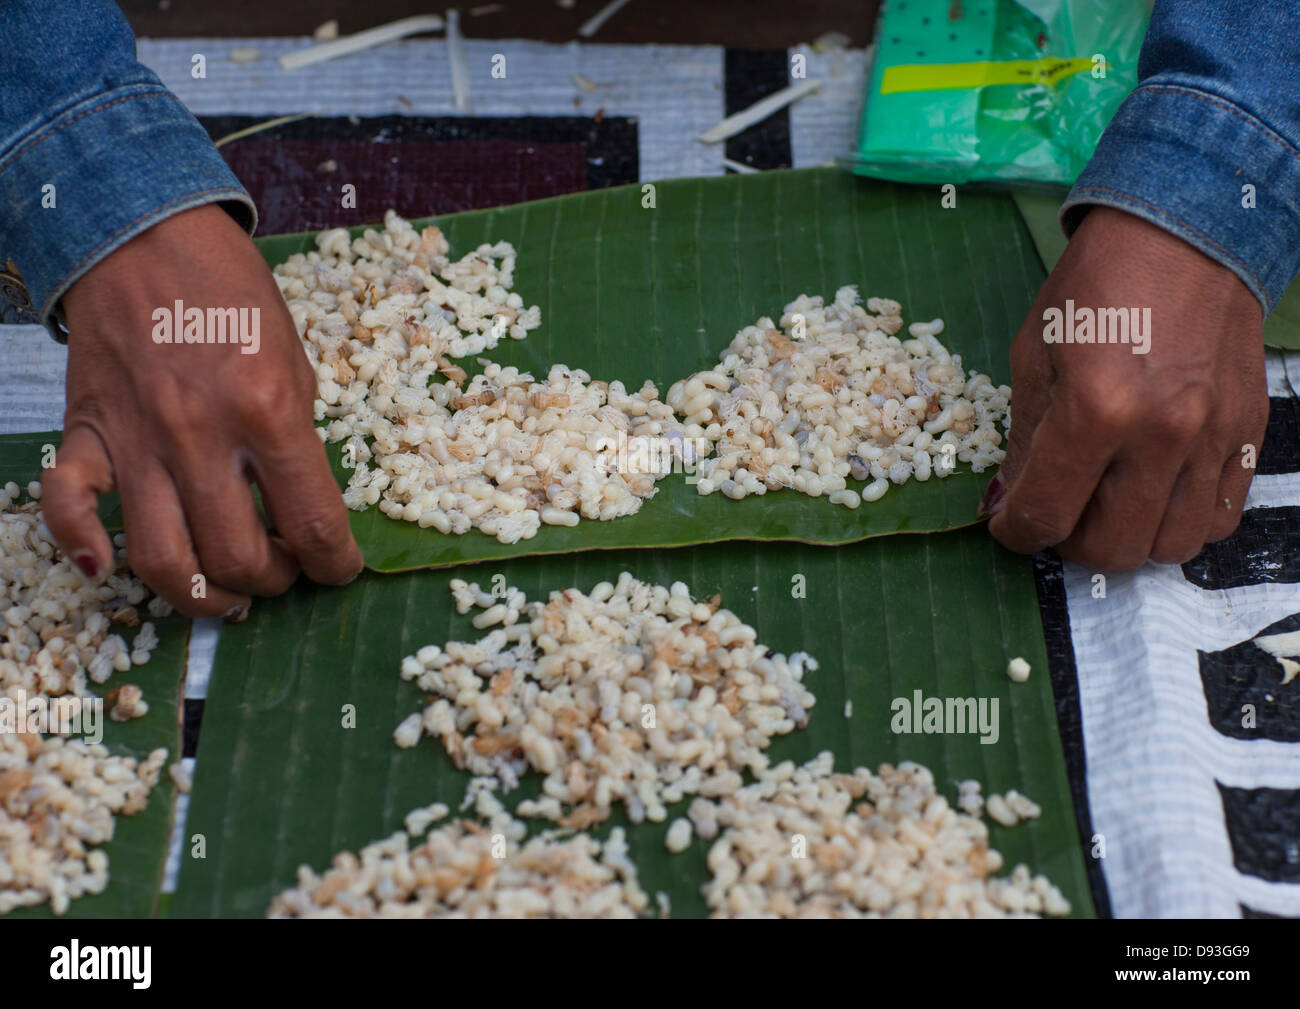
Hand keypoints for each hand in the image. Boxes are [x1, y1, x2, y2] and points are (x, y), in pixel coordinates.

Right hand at [46, 204, 362, 617]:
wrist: (143, 234)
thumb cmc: (231, 295)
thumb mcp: (295, 361)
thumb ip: (297, 439)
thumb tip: (305, 510)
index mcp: (267, 410)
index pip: (313, 522)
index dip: (336, 564)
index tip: (339, 569)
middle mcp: (200, 435)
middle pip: (237, 556)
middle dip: (273, 581)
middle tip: (283, 570)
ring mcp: (135, 439)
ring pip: (161, 558)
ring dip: (201, 595)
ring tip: (228, 593)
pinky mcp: (84, 434)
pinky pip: (68, 507)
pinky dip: (82, 548)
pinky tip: (109, 567)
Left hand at [985, 206, 1267, 570]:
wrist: (1185, 235)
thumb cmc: (1095, 288)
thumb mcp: (1034, 356)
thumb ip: (1023, 440)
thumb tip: (1008, 503)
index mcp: (1095, 410)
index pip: (1047, 514)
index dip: (1016, 533)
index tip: (1009, 525)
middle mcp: (1162, 434)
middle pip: (1114, 550)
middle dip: (1071, 543)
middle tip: (1058, 512)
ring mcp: (1214, 438)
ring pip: (1172, 546)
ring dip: (1130, 539)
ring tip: (1107, 505)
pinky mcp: (1250, 432)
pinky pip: (1222, 516)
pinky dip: (1182, 522)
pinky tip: (1155, 493)